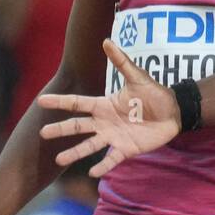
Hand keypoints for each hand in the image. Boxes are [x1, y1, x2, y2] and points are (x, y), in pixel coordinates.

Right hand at [37, 39, 180, 177]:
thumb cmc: (154, 93)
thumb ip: (122, 62)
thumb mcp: (138, 77)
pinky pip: (111, 159)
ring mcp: (113, 137)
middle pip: (77, 127)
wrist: (173, 112)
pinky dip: (102, 166)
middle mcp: (104, 122)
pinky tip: (92, 173)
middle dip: (60, 130)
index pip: (77, 103)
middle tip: (42, 133)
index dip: (60, 101)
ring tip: (59, 160)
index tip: (40, 100)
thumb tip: (106, 41)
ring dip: (74, 153)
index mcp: (104, 105)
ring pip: (89, 146)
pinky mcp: (126, 149)